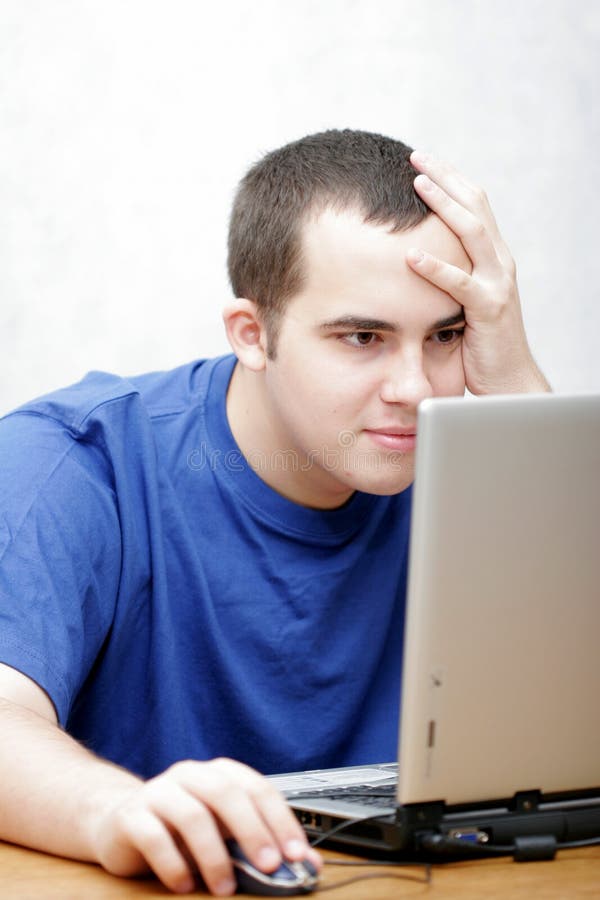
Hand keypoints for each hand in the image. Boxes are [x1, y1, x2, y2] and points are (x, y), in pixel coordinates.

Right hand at [91, 757, 320, 895]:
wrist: (120, 822)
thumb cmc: (181, 828)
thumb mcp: (225, 834)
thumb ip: (264, 845)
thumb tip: (310, 864)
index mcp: (218, 773)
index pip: (256, 788)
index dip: (279, 819)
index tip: (297, 853)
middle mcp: (190, 775)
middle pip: (225, 793)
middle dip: (252, 830)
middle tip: (270, 866)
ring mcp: (158, 792)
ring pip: (191, 815)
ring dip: (213, 855)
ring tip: (225, 887)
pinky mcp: (130, 816)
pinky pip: (153, 836)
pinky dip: (173, 863)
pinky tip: (185, 885)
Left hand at [407, 150, 549, 394]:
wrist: (508, 381)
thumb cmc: (480, 344)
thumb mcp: (464, 301)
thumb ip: (450, 276)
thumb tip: (417, 255)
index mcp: (494, 257)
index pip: (476, 204)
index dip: (451, 179)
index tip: (422, 161)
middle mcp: (500, 263)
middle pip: (476, 205)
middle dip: (446, 177)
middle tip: (416, 157)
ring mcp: (497, 283)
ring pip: (473, 232)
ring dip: (443, 205)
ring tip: (416, 184)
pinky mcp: (488, 309)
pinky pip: (460, 283)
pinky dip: (434, 267)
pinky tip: (410, 256)